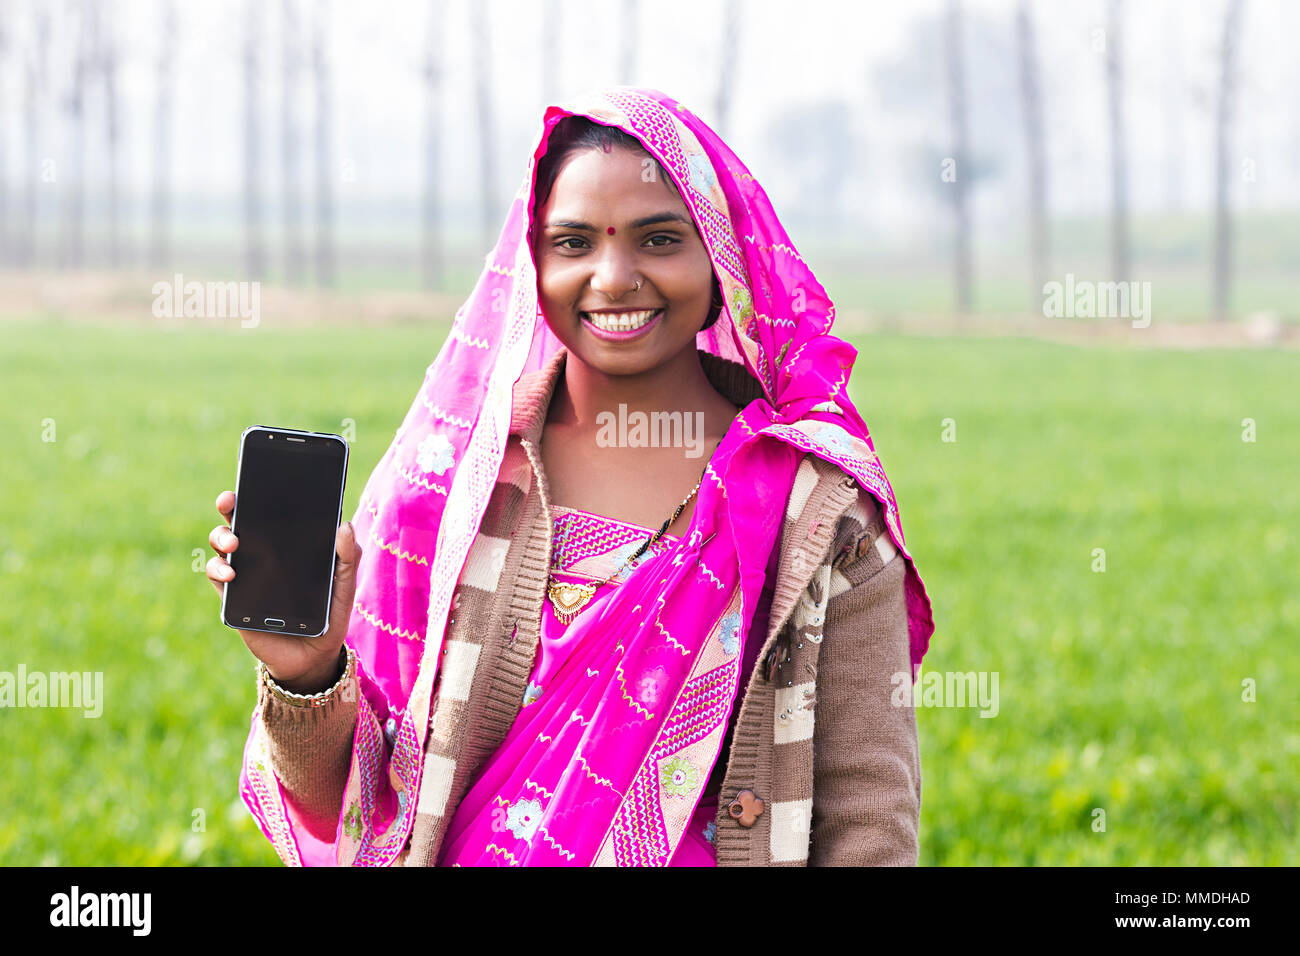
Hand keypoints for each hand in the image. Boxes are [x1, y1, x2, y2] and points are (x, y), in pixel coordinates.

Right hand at [207, 490, 361, 694]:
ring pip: (221, 546)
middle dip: (230, 506)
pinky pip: (217, 577)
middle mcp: (263, 553)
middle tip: (230, 501)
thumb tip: (345, 525)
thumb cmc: (330, 614)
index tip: (255, 477)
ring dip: (220, 537)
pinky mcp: (234, 598)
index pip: (271, 512)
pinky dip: (218, 571)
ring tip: (234, 544)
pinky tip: (230, 574)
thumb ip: (348, 557)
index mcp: (289, 544)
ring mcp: (246, 574)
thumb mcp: (344, 584)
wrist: (314, 656)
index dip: (260, 493)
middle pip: (239, 521)